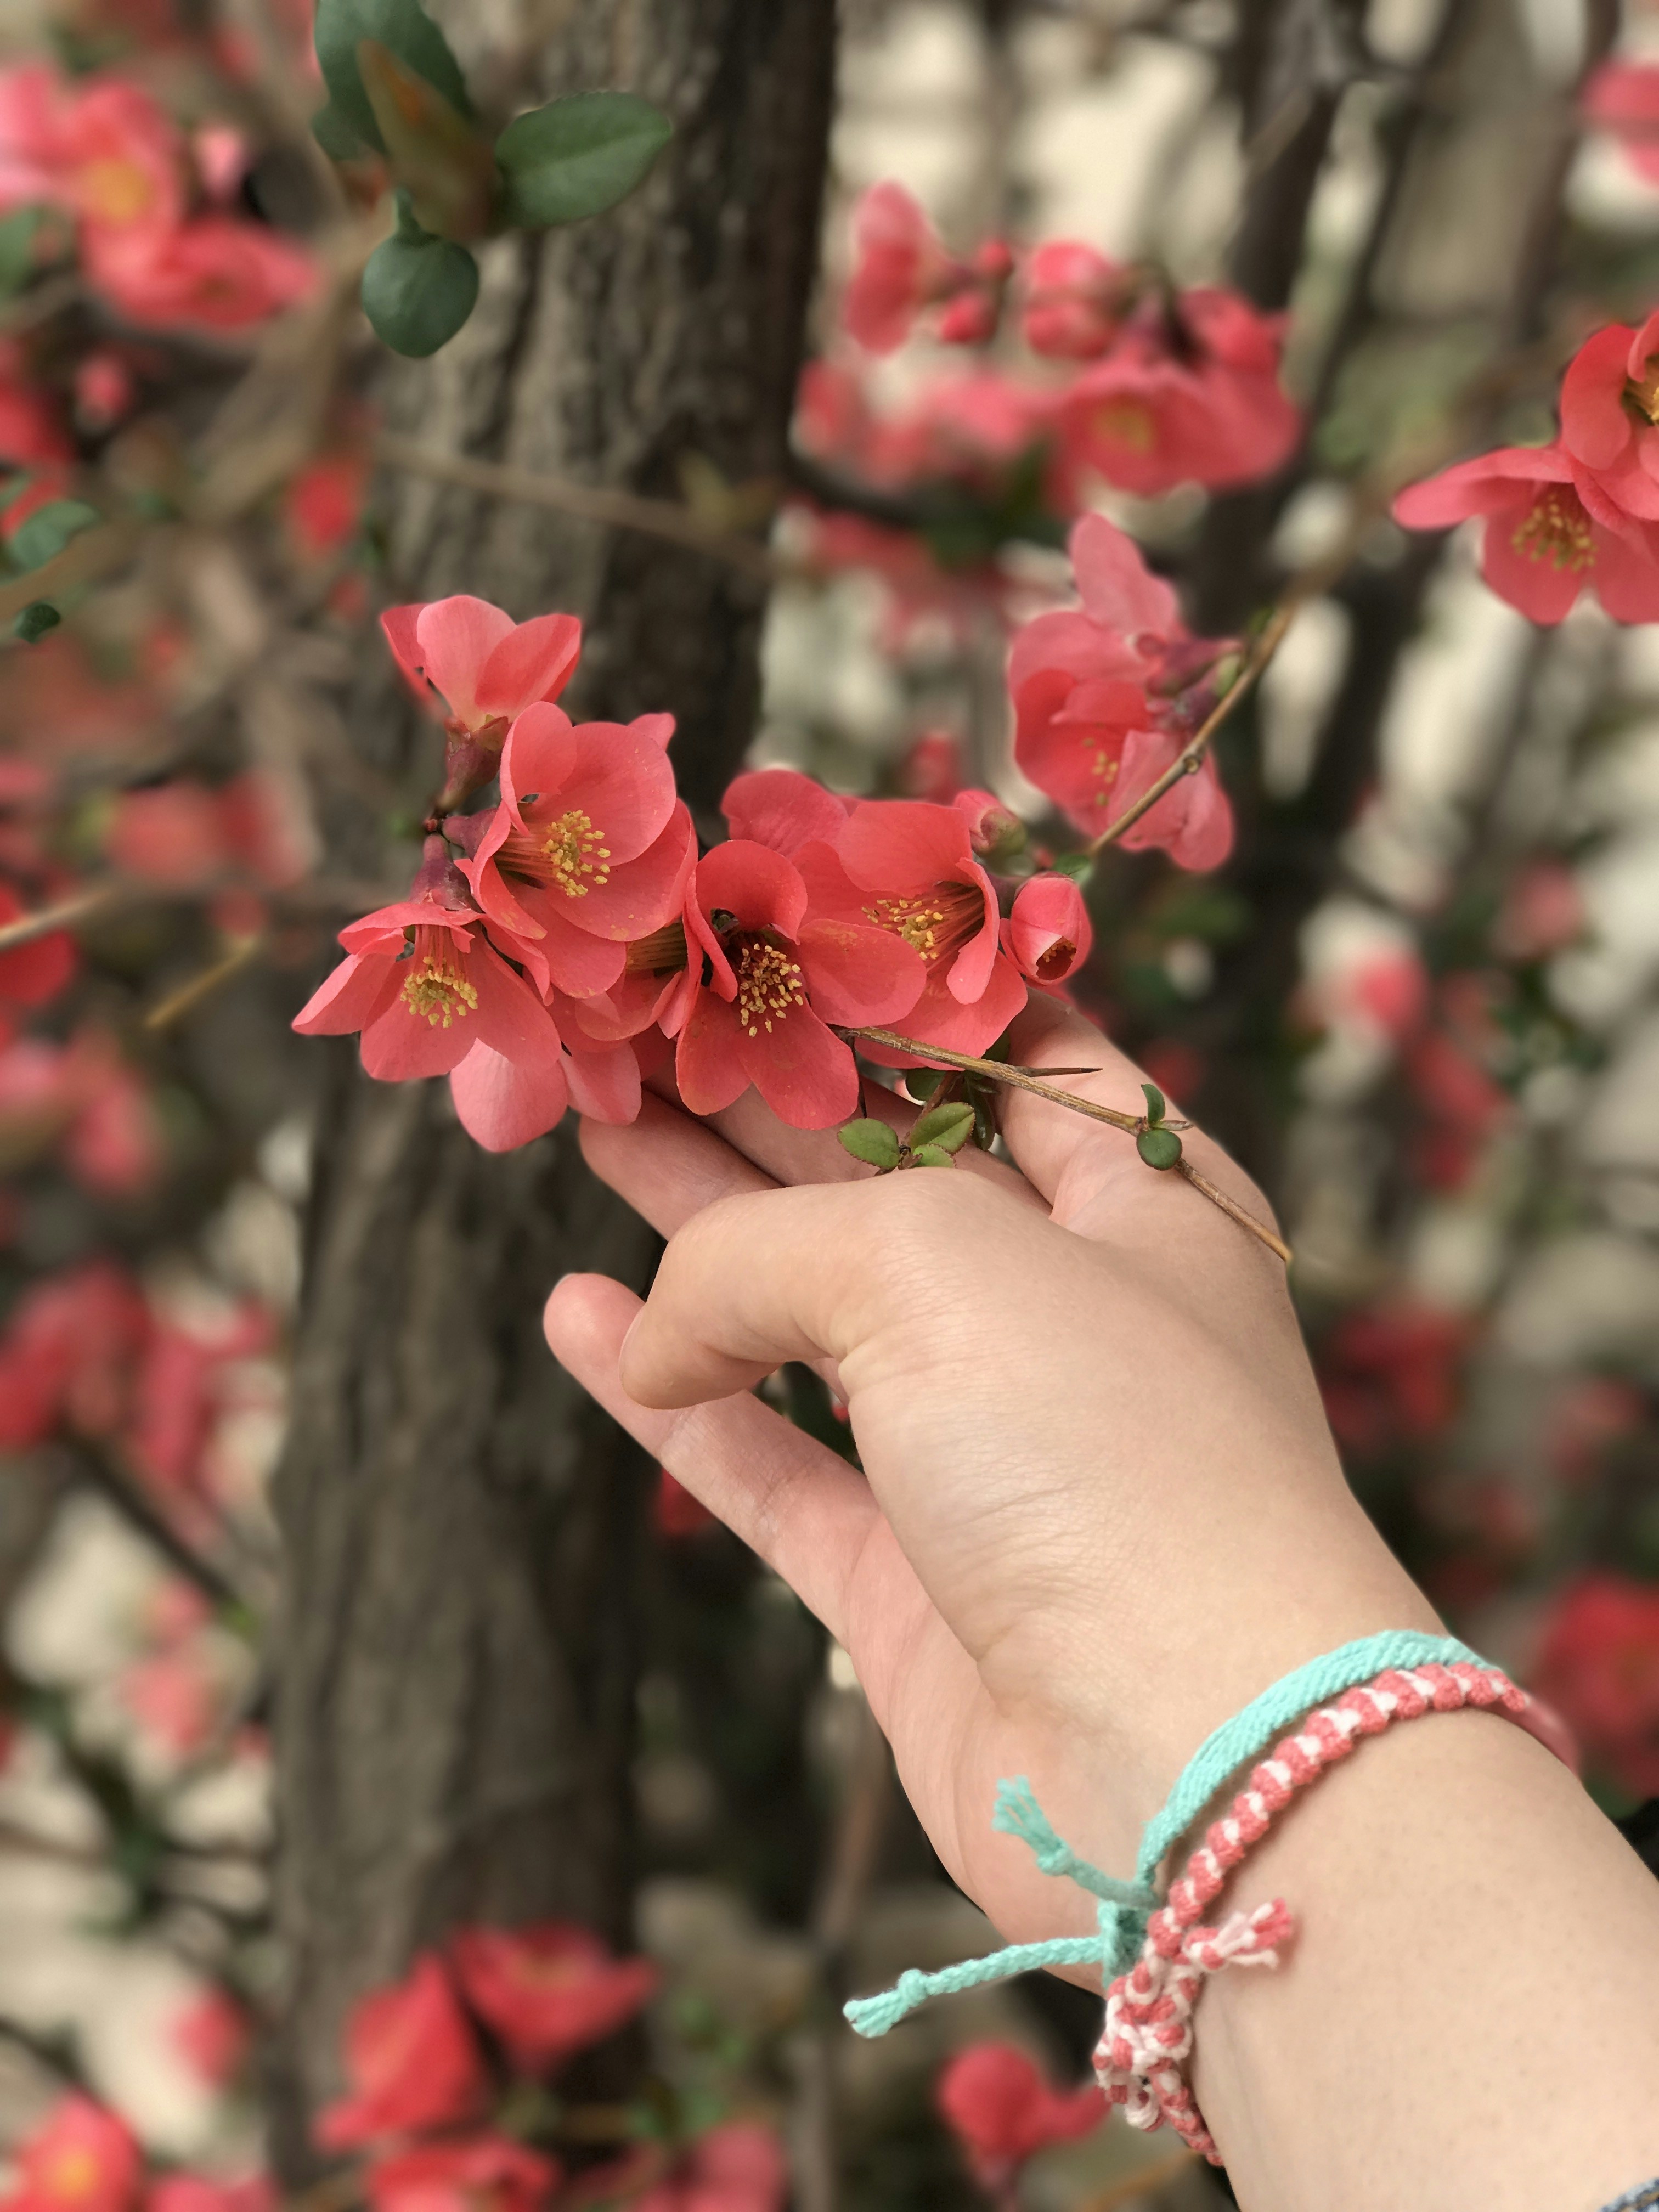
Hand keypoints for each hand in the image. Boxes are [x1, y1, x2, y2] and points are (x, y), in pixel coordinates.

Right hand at [544, 995, 1433, 1953]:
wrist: (1191, 1760)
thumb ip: (762, 1253)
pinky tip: (584, 1323)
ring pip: (815, 1313)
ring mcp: (986, 1452)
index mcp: (1142, 1206)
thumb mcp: (939, 1263)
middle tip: (637, 1035)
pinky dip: (675, 1397)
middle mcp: (1069, 1318)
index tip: (779, 943)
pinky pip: (769, 1462)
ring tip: (594, 1136)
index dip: (897, 998)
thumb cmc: (1112, 1454)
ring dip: (702, 1230)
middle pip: (889, 1178)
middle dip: (765, 1105)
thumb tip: (652, 1329)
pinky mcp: (911, 1580)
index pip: (1014, 1059)